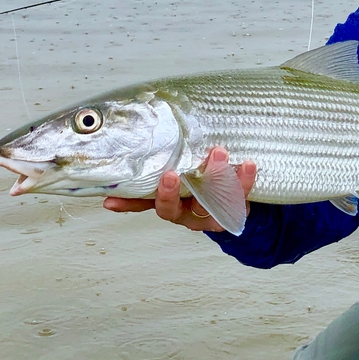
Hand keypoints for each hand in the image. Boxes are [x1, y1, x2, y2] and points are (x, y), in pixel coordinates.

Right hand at [103, 147, 255, 232]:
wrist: (236, 200)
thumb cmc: (199, 179)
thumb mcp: (179, 172)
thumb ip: (160, 164)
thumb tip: (131, 145)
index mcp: (166, 201)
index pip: (141, 204)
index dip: (127, 203)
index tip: (111, 200)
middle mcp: (184, 212)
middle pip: (170, 209)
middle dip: (169, 193)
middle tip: (172, 174)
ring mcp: (208, 214)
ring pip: (207, 202)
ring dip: (212, 179)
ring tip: (218, 154)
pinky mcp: (233, 211)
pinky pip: (238, 198)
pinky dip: (244, 180)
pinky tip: (247, 164)